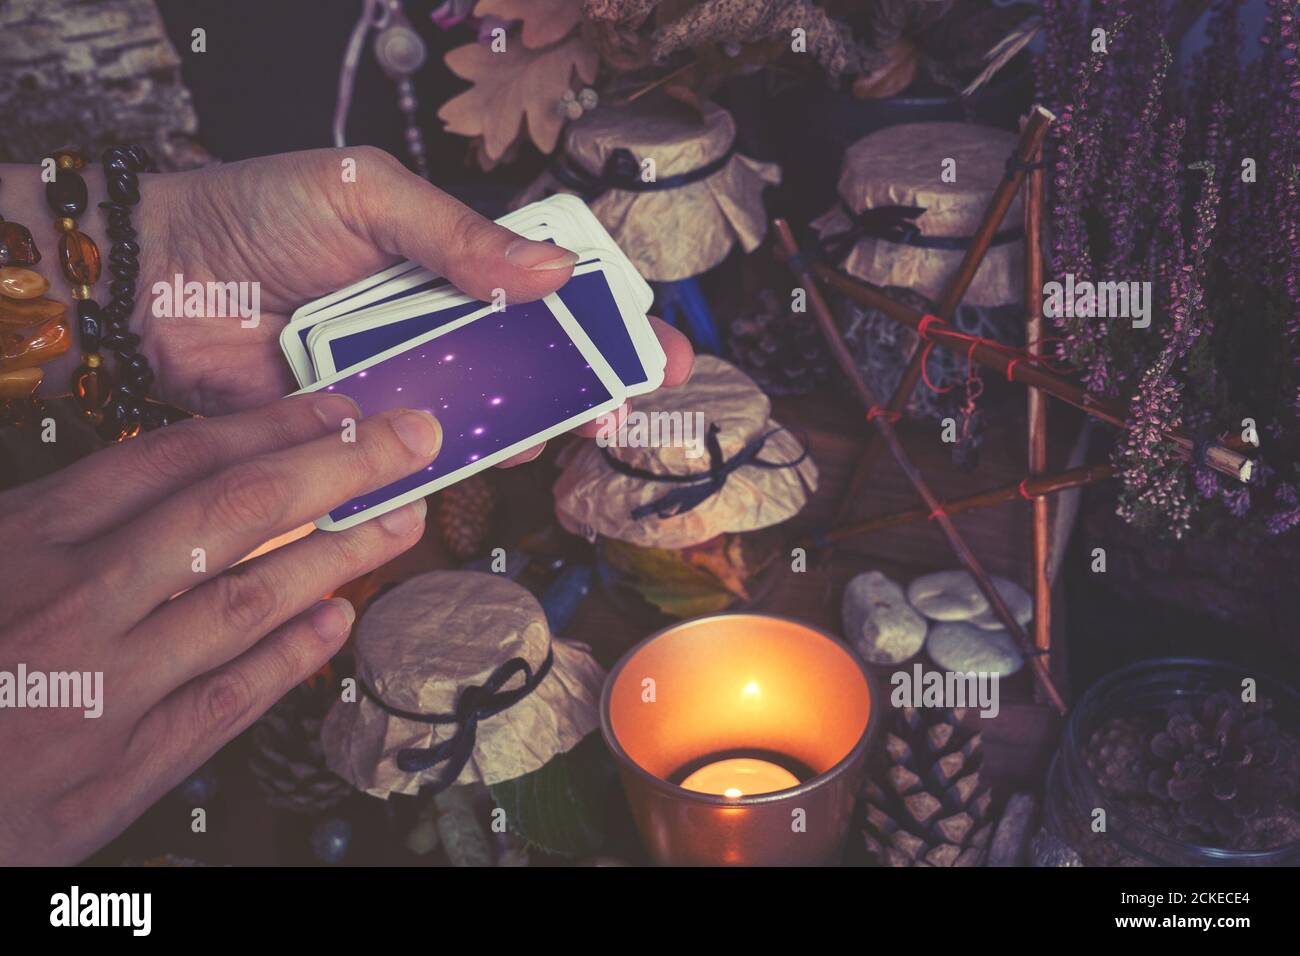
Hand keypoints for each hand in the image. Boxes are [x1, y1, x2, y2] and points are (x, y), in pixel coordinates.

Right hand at [0, 393, 444, 863]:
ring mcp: (100, 687)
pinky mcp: (116, 769)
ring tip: (402, 519)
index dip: (268, 426)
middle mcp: (71, 603)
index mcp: (24, 538)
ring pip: (245, 601)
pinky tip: (340, 622)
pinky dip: (290, 658)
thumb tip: (170, 478)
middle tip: (411, 441)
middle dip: (334, 468)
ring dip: (336, 555)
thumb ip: (62, 520)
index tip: (338, 406)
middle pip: (229, 512)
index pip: (170, 459)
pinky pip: (227, 700)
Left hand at [7, 147, 692, 458]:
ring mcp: (397, 386)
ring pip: (480, 416)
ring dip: (529, 424)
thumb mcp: (369, 195)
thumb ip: (458, 236)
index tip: (655, 346)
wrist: (158, 275)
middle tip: (632, 400)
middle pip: (528, 367)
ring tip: (570, 425)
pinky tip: (489, 456)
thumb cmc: (260, 213)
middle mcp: (433, 331)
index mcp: (447, 265)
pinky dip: (450, 462)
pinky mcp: (354, 435)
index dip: (602, 321)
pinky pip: (412, 456)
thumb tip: (553, 269)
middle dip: (588, 385)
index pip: (544, 295)